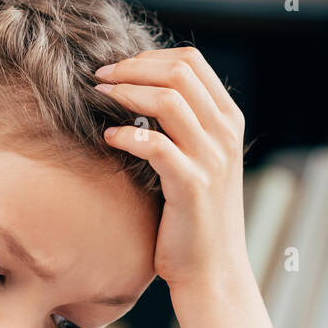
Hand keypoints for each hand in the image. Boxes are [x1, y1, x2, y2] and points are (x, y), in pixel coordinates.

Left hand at [95, 47, 252, 294]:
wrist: (212, 270)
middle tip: (100, 78)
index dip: (149, 57)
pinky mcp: (192, 186)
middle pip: (179, 72)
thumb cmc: (195, 217)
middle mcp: (225, 135)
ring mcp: (212, 159)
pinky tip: (109, 138)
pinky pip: (154, 145)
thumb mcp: (200, 161)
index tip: (118, 68)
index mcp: (229, 121)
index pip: (192, 62)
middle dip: (132, 67)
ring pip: (168, 100)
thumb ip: (184, 126)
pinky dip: (126, 135)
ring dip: (126, 93)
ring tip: (99, 98)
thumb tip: (139, 91)